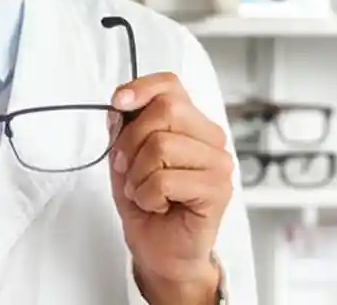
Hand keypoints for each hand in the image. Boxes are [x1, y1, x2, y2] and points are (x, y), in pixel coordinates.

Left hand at [108, 73, 231, 301]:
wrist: (161, 252)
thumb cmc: (148, 205)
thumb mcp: (124, 161)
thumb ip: (121, 132)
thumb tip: (118, 109)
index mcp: (191, 124)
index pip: (171, 85)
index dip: (142, 88)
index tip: (118, 102)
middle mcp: (210, 138)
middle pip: (165, 110)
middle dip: (131, 140)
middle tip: (126, 166)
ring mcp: (218, 163)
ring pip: (162, 145)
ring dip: (138, 174)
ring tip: (143, 191)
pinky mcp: (218, 190)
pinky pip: (165, 180)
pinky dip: (148, 195)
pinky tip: (157, 205)